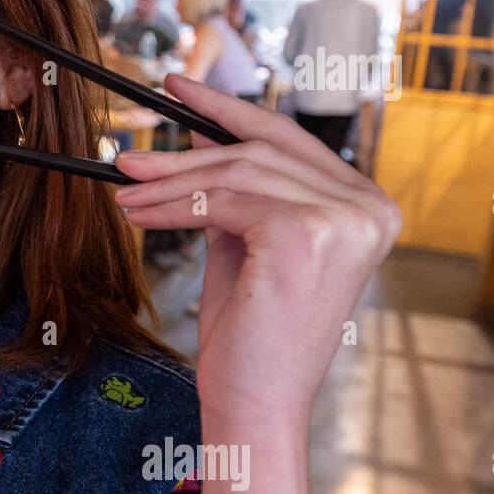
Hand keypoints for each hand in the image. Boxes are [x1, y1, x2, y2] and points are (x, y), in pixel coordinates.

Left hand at [116, 73, 398, 429]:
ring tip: (123, 191)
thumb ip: (233, 188)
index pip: (289, 140)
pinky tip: (140, 213)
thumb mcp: (243, 243)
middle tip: (128, 157)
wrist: (255, 405)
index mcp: (366, 207)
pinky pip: (223, 202)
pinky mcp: (309, 233)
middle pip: (258, 154)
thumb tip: (199, 131)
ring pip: (235, 174)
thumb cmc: (251, 335)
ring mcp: (346, 219)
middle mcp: (369, 208)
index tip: (177, 88)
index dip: (229, 110)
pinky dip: (173, 205)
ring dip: (168, 182)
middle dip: (183, 153)